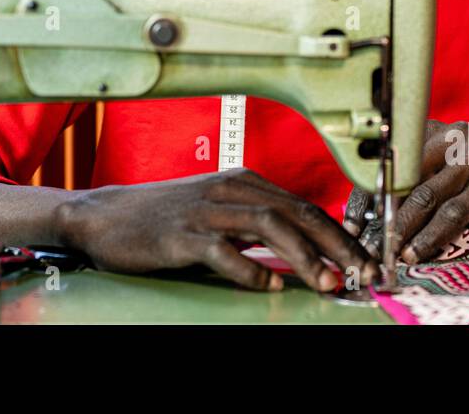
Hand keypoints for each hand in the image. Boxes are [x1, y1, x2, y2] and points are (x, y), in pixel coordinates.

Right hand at [56, 168, 379, 291]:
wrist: (103, 215)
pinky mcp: (180, 235)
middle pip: (297, 213)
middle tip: (362, 275)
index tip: (365, 262)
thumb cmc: (162, 217)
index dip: (341, 235)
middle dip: (337, 245)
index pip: (305, 206)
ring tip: (325, 282)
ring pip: (269, 226)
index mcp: (242, 182)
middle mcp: (229, 191)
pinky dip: (249, 269)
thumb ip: (257, 222)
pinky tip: (267, 285)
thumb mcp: (217, 210)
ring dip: (304, 257)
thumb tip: (306, 249)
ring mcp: (205, 211)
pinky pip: (223, 251)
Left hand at [343, 120, 468, 263]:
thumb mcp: (439, 193)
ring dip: (403, 232)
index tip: (352, 229)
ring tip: (390, 256)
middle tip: (368, 249)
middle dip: (382, 219)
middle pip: (402, 179)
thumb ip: (407, 198)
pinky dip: (432, 236)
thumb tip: (362, 227)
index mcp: (432, 132)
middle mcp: (453, 136)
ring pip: (425, 197)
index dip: (366, 197)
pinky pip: (453, 212)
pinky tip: (418, 254)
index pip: (388, 163)